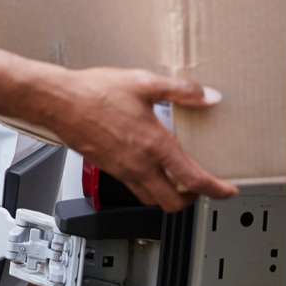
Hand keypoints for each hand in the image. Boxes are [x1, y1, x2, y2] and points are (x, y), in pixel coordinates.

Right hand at [36, 66, 238, 210]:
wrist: (57, 100)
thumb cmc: (94, 92)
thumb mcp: (143, 82)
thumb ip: (180, 90)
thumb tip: (208, 96)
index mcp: (154, 145)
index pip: (194, 180)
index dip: (217, 190)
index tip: (228, 191)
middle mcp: (139, 164)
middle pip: (172, 203)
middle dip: (190, 201)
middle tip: (198, 188)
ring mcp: (121, 169)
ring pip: (150, 199)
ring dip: (167, 195)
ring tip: (173, 179)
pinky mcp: (106, 167)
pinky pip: (132, 187)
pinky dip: (145, 184)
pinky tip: (144, 163)